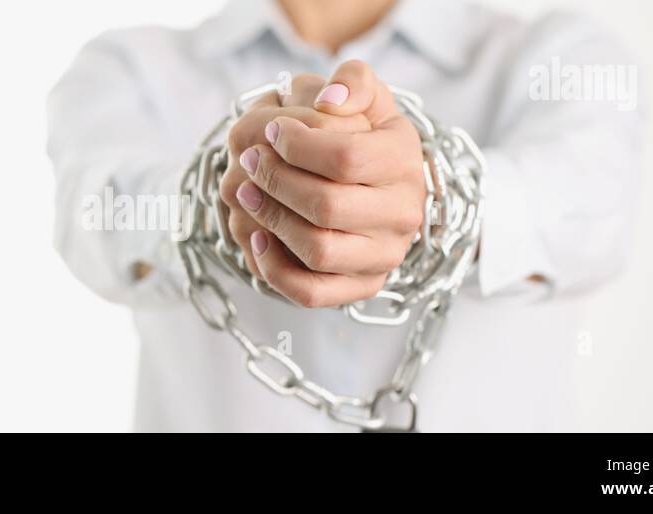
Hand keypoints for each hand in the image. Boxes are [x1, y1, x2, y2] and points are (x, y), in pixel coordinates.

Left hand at [220, 61, 424, 307]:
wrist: (382, 186)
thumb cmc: (365, 136)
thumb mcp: (368, 99)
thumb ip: (355, 82)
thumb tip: (328, 101)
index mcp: (405, 162)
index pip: (346, 157)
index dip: (298, 144)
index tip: (272, 131)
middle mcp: (402, 214)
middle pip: (327, 206)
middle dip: (276, 180)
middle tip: (250, 159)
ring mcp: (383, 255)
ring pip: (318, 250)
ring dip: (270, 219)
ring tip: (246, 190)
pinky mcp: (362, 286)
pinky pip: (312, 292)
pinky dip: (275, 269)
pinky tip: (257, 236)